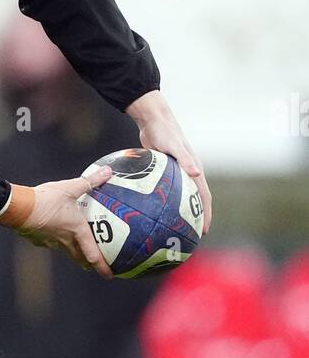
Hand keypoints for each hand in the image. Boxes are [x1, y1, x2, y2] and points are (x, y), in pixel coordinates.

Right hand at [14, 165, 114, 277]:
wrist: (19, 208)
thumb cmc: (45, 200)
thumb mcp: (69, 187)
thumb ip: (90, 181)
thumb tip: (107, 171)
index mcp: (76, 229)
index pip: (92, 252)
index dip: (101, 265)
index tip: (109, 274)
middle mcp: (64, 239)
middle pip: (78, 256)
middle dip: (87, 263)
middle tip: (93, 267)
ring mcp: (50, 241)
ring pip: (64, 249)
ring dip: (71, 251)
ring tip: (74, 249)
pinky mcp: (37, 239)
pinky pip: (48, 242)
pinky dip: (52, 239)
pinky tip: (50, 232)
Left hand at [126, 90, 211, 234]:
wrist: (152, 119)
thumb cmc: (164, 131)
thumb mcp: (173, 145)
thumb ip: (184, 159)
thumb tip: (197, 173)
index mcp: (194, 169)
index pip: (204, 197)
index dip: (206, 214)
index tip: (204, 231)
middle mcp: (188, 173)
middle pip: (195, 201)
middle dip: (196, 219)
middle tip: (190, 238)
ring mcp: (177, 174)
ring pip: (181, 199)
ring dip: (180, 214)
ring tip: (173, 230)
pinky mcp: (165, 173)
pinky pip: (166, 192)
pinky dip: (164, 204)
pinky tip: (152, 214)